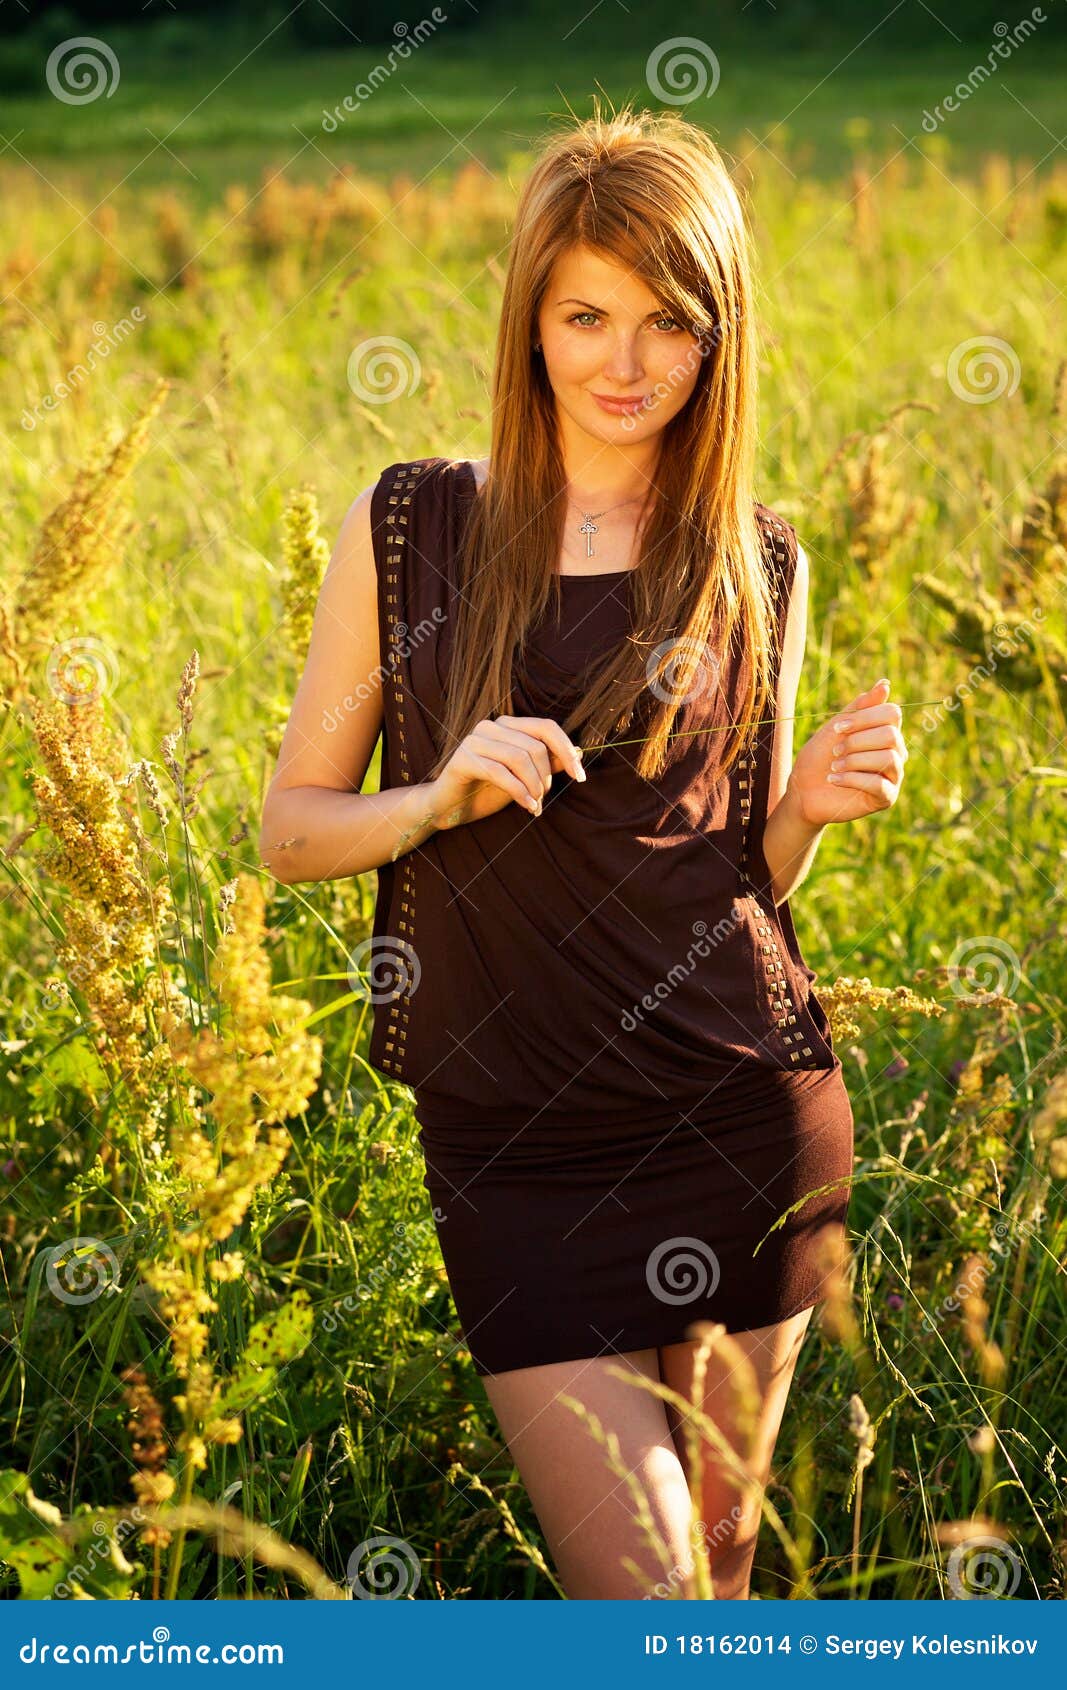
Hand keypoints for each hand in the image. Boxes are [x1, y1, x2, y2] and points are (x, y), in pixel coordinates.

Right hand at [427, 714, 585, 830]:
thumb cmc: (487, 791)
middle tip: (543, 798)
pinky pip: (500, 773)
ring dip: (534, 786)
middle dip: (546, 777)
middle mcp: (491, 727)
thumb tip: (577, 753)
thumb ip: (547, 763)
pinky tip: (528, 806)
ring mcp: (475, 740)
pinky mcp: (463, 759)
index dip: (567, 750)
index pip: (547, 727)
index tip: (580, 777)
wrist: (449, 808)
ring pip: (520, 758)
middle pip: (536, 746)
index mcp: (508, 725)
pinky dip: (519, 792)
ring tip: (535, 804)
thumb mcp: (524, 777)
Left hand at [786, 678, 906, 828]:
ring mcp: (894, 775)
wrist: (804, 790)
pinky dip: (852, 779)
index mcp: (886, 731)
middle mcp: (896, 751)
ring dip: (854, 760)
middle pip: (891, 735)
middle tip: (835, 750)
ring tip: (834, 766)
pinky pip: (879, 784)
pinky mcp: (887, 797)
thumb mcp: (836, 727)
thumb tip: (885, 684)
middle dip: (857, 741)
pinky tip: (833, 780)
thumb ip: (860, 707)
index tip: (837, 728)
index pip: (892, 713)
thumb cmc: (820, 757)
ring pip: (888, 758)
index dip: (864, 718)